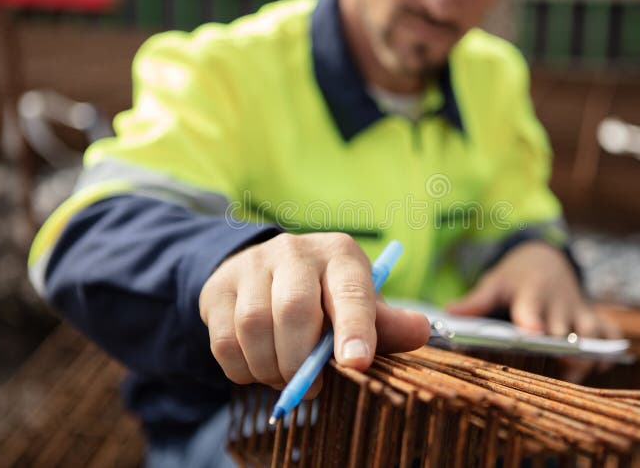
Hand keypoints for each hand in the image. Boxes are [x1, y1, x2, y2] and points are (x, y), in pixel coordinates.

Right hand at [199, 233, 429, 394]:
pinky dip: (242, 369)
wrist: (266, 275)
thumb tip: (421, 331)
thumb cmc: (325, 297)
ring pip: (254, 327)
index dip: (354, 329)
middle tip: (312, 388)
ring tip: (285, 377)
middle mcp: (295, 251)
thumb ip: (387, 325)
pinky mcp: (218, 287)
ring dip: (270, 368)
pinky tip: (258, 369)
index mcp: (340, 254)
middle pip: (294, 309)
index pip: (350, 291)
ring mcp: (252, 265)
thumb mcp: (361, 306)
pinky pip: (224, 340)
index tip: (356, 364)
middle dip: (301, 361)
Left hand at [446, 241, 619, 380]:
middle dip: (563, 349)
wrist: (544, 258)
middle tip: (557, 371)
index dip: (533, 322)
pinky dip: (609, 347)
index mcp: (531, 292)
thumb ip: (475, 301)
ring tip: (574, 376)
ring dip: (589, 354)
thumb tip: (448, 312)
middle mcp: (558, 302)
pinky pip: (610, 332)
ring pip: (592, 333)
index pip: (532, 308)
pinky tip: (599, 365)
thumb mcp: (494, 283)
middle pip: (565, 329)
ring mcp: (579, 309)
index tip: (532, 336)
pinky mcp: (593, 315)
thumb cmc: (514, 278)